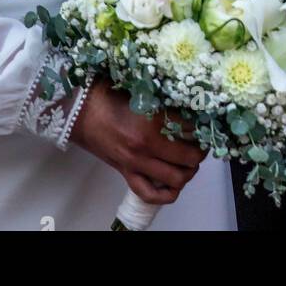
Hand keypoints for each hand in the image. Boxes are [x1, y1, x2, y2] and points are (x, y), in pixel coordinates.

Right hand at [69, 76, 205, 205]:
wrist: (81, 110)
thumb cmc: (108, 95)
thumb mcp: (141, 90)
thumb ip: (164, 99)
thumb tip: (189, 103)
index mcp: (152, 121)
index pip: (190, 129)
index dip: (202, 126)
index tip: (205, 123)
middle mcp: (146, 146)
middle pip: (189, 158)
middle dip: (200, 152)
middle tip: (200, 143)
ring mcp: (136, 163)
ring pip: (176, 179)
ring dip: (188, 172)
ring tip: (189, 161)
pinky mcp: (126, 173)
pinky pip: (150, 194)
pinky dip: (167, 194)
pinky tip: (173, 184)